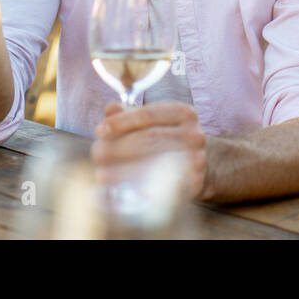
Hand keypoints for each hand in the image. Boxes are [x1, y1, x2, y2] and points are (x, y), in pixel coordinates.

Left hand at [92, 102, 206, 200]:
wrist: (200, 167)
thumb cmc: (166, 141)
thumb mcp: (152, 122)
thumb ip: (129, 114)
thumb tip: (111, 109)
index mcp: (183, 113)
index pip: (148, 114)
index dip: (121, 122)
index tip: (99, 131)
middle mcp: (194, 134)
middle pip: (149, 139)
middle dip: (118, 147)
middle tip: (97, 154)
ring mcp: (197, 160)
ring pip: (154, 164)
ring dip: (122, 170)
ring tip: (102, 173)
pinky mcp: (193, 184)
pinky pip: (161, 186)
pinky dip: (137, 188)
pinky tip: (120, 189)